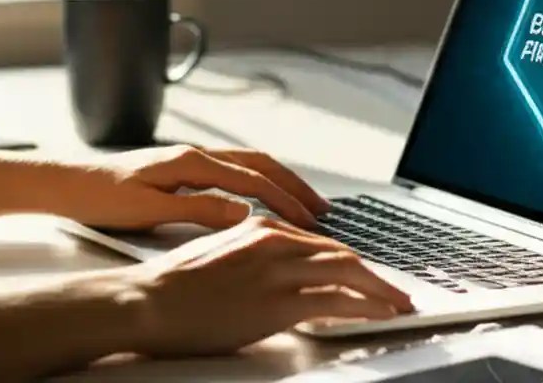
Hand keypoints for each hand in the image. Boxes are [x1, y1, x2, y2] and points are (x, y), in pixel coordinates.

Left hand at [45, 145, 329, 230]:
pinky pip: (235, 169)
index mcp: (191, 162)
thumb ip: (198, 210)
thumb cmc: (101, 199)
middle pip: (260, 163)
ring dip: (280, 181)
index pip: (253, 180)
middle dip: (294, 185)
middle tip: (321, 209)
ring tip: (303, 201)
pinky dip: (260, 180)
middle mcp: (196, 154)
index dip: (285, 200)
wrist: (67, 184)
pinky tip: (264, 196)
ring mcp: (191, 158)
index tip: (308, 221)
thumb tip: (243, 211)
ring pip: (250, 163)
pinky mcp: (184, 168)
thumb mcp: (148, 211)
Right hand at [123, 216, 413, 355]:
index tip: (369, 274)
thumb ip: (254, 253)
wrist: (145, 300)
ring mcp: (277, 271)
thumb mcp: (220, 251)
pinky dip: (364, 307)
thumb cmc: (173, 284)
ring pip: (347, 272)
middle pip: (343, 254)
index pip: (322, 242)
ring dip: (379, 290)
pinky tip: (377, 315)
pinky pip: (334, 302)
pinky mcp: (276, 303)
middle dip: (376, 274)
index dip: (352, 260)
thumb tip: (280, 267)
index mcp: (262, 227)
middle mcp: (275, 241)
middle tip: (396, 291)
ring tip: (398, 304)